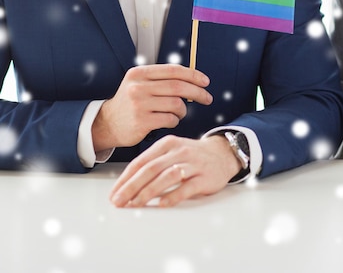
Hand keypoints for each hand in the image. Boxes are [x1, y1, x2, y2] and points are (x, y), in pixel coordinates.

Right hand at [92, 64, 212, 150]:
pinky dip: (175, 120)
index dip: (193, 75)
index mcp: (139, 74)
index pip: (173, 70)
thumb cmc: (130, 103)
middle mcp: (138, 87)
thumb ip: (161, 79)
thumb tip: (193, 77)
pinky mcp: (141, 121)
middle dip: (198, 93)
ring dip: (183, 110)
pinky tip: (170, 120)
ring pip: (176, 104)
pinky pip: (170, 119)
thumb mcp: (139, 84)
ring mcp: (139, 104)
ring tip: (179, 113)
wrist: (107, 124)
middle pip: (178, 87)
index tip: (205, 81)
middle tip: (207, 98)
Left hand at [109, 135, 241, 207]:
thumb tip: (127, 186)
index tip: (114, 194)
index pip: (141, 162)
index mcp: (167, 144)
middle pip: (151, 169)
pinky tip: (161, 204)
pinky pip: (186, 187)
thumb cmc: (192, 157)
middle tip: (119, 201)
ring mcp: (193, 164)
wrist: (223, 153)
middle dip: (131, 186)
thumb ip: (153, 165)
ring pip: (167, 176)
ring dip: (148, 191)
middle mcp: (179, 151)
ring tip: (136, 204)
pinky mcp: (205, 177)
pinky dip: (172, 195)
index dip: (125, 179)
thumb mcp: (172, 152)